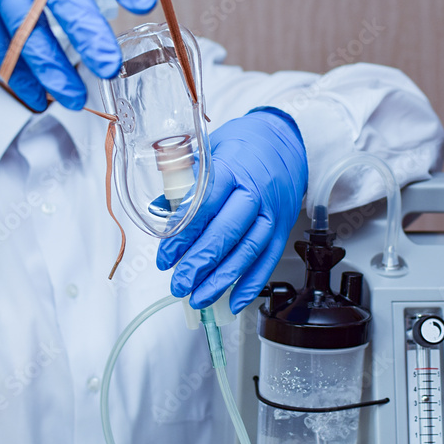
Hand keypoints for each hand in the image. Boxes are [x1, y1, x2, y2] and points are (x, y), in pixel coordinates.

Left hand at [157, 108, 307, 312]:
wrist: (284, 141)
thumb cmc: (242, 147)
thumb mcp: (209, 150)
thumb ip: (186, 182)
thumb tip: (158, 212)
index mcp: (232, 169)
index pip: (205, 206)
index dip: (183, 235)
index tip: (166, 256)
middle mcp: (255, 193)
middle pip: (227, 233)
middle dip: (200, 264)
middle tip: (178, 285)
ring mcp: (272, 213)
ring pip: (248, 251)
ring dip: (222, 280)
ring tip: (198, 298)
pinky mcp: (283, 228)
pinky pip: (269, 260)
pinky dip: (252, 284)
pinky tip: (233, 301)